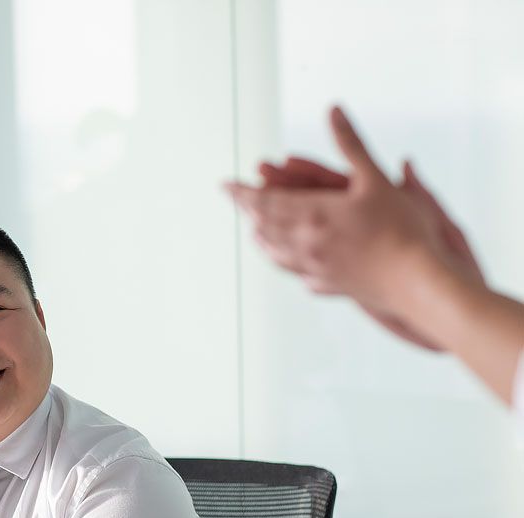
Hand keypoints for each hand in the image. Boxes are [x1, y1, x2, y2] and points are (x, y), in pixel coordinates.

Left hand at [226, 107, 469, 334]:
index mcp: (311, 215)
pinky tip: (286, 259)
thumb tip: (333, 110)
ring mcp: (312, 267)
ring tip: (254, 228)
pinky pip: (294, 271)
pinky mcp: (325, 285)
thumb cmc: (402, 228)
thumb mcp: (375, 179)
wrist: (416, 281)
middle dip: (248, 210)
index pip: (262, 201)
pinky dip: (281, 259)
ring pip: (273, 251)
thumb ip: (350, 143)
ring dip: (260, 236)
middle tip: (237, 200)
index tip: (224, 185)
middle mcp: (303, 243)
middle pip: (262, 225)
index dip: (241, 192)